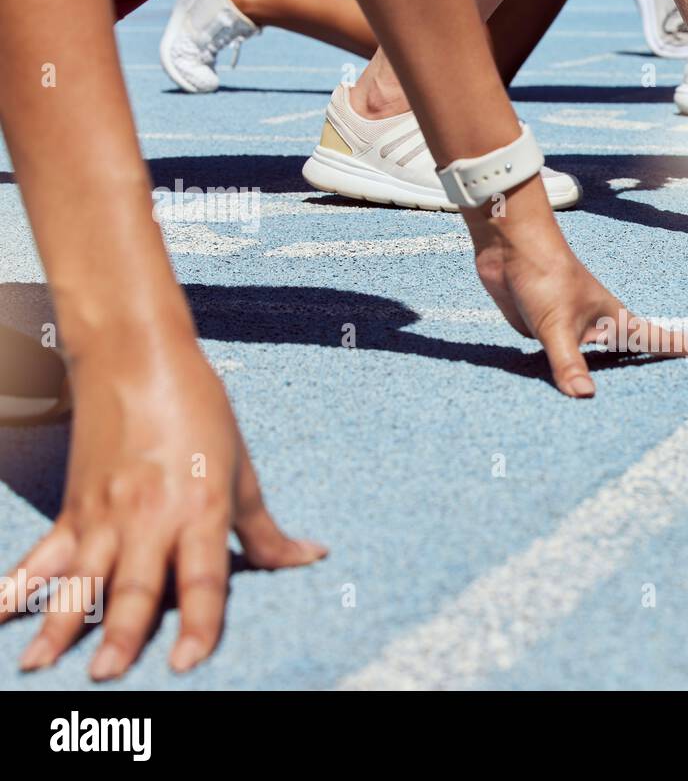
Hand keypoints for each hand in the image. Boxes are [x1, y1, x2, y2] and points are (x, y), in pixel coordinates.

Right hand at [4, 338, 325, 679]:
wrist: (138, 358)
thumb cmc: (202, 414)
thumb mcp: (244, 472)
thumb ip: (267, 530)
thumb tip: (311, 558)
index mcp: (201, 510)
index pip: (204, 578)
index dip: (200, 622)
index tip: (186, 663)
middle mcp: (151, 517)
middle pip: (135, 585)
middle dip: (120, 633)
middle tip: (105, 675)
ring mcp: (106, 514)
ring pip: (81, 577)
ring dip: (59, 623)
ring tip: (38, 665)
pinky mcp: (74, 507)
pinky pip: (42, 553)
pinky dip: (16, 585)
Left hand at [468, 178, 687, 396]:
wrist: (509, 247)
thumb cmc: (545, 275)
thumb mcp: (558, 325)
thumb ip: (570, 363)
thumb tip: (585, 397)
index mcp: (611, 318)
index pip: (652, 336)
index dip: (676, 344)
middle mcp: (594, 324)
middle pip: (625, 351)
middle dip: (643, 363)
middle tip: (666, 383)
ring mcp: (569, 327)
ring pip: (591, 358)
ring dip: (603, 372)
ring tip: (620, 391)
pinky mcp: (544, 328)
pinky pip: (559, 359)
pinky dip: (565, 370)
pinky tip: (564, 384)